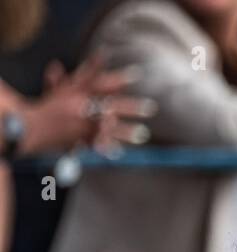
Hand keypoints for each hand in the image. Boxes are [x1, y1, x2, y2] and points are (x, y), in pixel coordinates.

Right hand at [22, 56, 153, 155]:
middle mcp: (80, 106)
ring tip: (143, 133)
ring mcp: (80, 123)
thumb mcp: (57, 90)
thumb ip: (70, 77)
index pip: (101, 82)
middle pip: (110, 104)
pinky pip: (95, 143)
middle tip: (151, 108)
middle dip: (131, 106)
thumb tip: (79, 59)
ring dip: (126, 131)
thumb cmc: (46, 107)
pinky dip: (106, 147)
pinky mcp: (78, 138)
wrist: (31, 125)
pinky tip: (118, 151)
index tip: (138, 75)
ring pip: (108, 126)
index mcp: (77, 92)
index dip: (119, 78)